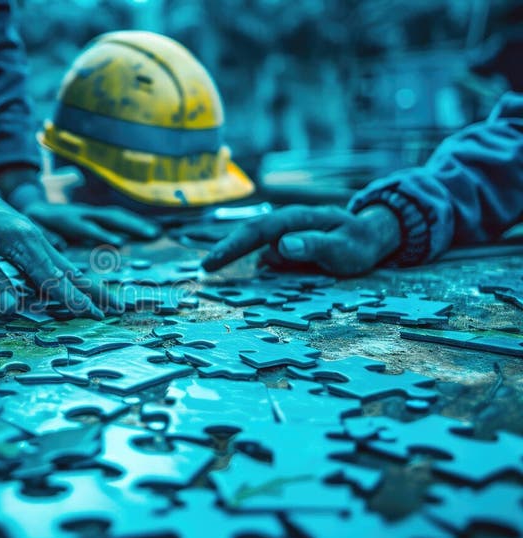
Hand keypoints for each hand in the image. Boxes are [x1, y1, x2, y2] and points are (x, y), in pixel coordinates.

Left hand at [0, 182, 121, 316]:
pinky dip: (64, 276)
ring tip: (104, 298)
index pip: (53, 279)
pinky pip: (50, 261)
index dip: (74, 300)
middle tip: (119, 308)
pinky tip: (67, 284)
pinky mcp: (23, 236)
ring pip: (62, 265)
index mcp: (24, 242)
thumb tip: (12, 309)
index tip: (96, 316)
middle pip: (69, 271)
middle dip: (95, 291)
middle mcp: (34, 238)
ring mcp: (31, 236)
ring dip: (85, 284)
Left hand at [22, 202, 160, 246]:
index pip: (88, 228)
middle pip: (109, 217)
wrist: (32, 207)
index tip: (121, 243)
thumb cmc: (32, 225)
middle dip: (131, 225)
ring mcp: (88, 213)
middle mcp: (81, 213)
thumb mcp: (32, 230)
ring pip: (115, 215)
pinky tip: (148, 231)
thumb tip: (61, 245)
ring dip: (136, 222)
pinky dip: (132, 222)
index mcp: (66, 219)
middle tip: (151, 235)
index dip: (103, 234)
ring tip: (155, 233)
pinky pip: (115, 217)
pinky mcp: (92, 216)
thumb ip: (45, 237)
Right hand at [201, 205, 400, 275]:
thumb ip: (314, 245)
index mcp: (295, 219)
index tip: (211, 263)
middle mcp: (285, 224)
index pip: (257, 231)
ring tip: (220, 276)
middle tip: (203, 271)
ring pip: (256, 250)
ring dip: (240, 261)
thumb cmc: (358, 243)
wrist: (370, 237)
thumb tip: (282, 245)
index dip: (232, 246)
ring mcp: (284, 236)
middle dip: (224, 252)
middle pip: (247, 236)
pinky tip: (252, 283)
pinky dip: (257, 270)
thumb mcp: (343, 247)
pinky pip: (267, 259)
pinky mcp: (286, 248)